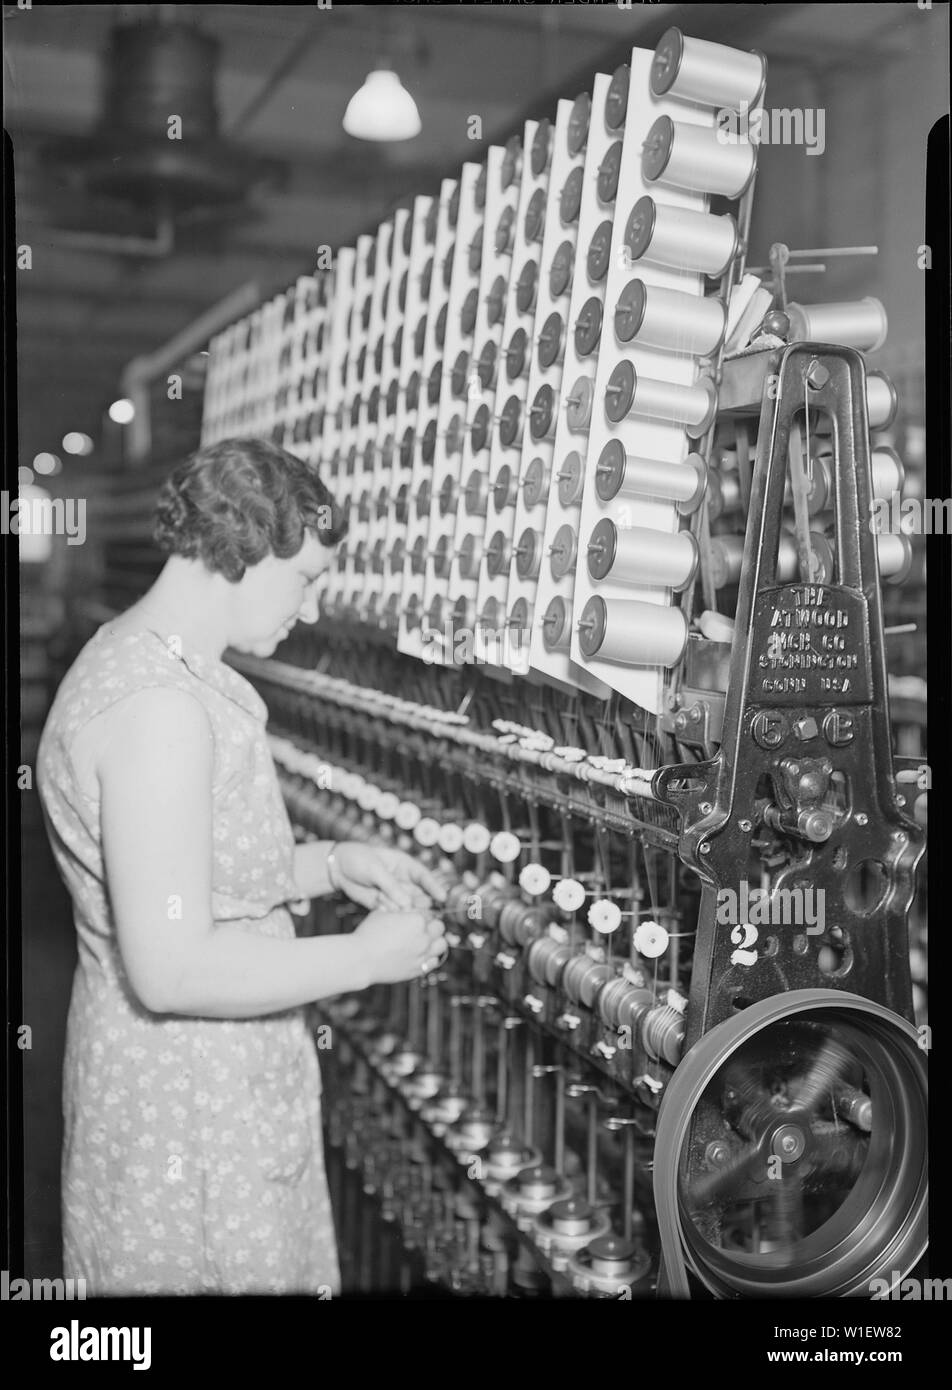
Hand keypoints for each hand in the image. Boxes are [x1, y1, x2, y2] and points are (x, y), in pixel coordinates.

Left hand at [333, 843, 448, 911]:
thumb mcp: (374, 869)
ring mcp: (393, 895)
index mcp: (405, 866)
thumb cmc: (358, 860)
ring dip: (399, 908)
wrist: (337, 868)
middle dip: (418, 904)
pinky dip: (386, 911)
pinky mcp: (383, 905)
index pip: (424, 877)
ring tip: (382, 897)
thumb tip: (407, 904)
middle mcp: (403, 882)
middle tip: (411, 908)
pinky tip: (375, 900)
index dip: (434, 887)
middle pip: (419, 896)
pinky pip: (391, 912)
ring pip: (406, 907)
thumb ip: (391, 886)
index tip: (442, 898)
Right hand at [353, 910, 446, 984]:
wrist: (360, 960)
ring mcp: (423, 955)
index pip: (429, 912)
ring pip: (442, 945)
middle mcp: (424, 938)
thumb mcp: (382, 913)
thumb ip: (397, 909)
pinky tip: (420, 954)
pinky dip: (430, 957)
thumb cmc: (368, 934)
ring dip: (436, 941)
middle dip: (431, 925)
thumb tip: (404, 907)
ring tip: (424, 941)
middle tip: (420, 927)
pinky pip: (434, 962)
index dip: (421, 913)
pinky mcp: (418, 969)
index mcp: (417, 920)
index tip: (414, 916)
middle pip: (440, 927)